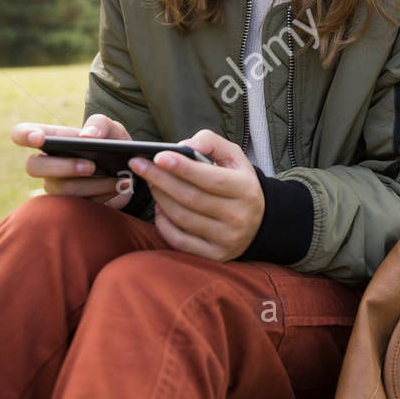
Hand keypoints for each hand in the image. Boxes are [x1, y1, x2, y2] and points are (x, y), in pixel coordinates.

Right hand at [11, 115, 135, 209]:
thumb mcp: (112, 129)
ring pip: (62, 188)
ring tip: (117, 179)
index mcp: (51, 140)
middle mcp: (47, 164)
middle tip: (91, 166)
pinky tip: (118, 188)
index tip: (38, 138)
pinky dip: (102, 195)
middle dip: (63, 166)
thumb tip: (87, 136)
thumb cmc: (113, 146)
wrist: (131, 174)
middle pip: (33, 167)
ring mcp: (56, 186)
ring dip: (93, 184)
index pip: (22, 134)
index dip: (23, 135)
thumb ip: (100, 124)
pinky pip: (79, 205)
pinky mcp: (69, 206)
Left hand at [129, 128, 263, 261]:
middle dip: (160, 179)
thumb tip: (185, 146)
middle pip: (190, 197)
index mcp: (245, 189)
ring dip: (160, 198)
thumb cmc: (239, 185)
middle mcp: (237, 216)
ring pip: (182, 218)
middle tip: (140, 165)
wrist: (259, 223)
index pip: (209, 178)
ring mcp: (225, 238)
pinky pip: (179, 240)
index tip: (158, 156)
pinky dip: (163, 223)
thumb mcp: (234, 158)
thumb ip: (211, 143)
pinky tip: (160, 208)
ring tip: (151, 183)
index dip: (182, 167)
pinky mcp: (214, 255)